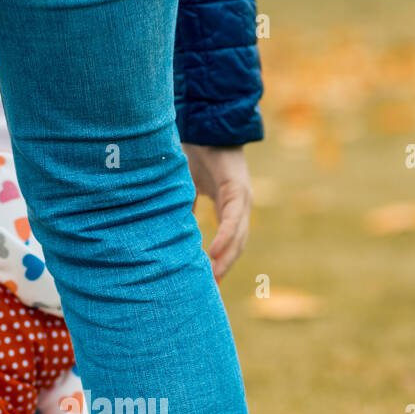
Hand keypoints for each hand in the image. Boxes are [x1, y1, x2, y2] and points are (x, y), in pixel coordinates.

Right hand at [183, 143, 251, 279]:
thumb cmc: (194, 152)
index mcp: (229, 206)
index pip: (229, 240)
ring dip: (227, 259)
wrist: (203, 123)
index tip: (210, 282)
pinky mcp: (237, 189)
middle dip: (224, 267)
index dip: (221, 261)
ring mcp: (242, 198)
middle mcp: (239, 205)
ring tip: (213, 278)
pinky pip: (232, 219)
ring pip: (238, 236)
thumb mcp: (185, 189)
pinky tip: (214, 252)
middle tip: (210, 290)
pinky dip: (224, 236)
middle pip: (237, 244)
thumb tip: (172, 232)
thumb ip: (184, 210)